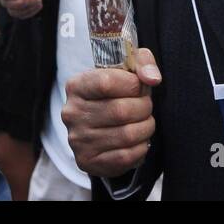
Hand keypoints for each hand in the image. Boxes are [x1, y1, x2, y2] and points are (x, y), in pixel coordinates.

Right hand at [62, 48, 161, 177]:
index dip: (133, 84)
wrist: (99, 126)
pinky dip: (141, 147)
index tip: (140, 87)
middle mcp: (72, 113)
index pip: (107, 82)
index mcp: (76, 86)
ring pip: (127, 135)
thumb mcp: (126, 69)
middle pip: (121, 111)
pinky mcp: (86, 161)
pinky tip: (139, 140)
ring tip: (145, 122)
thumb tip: (152, 78)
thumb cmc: (116, 92)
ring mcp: (77, 139)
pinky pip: (126, 156)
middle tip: (146, 106)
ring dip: (146, 128)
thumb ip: (142, 62)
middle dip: (144, 108)